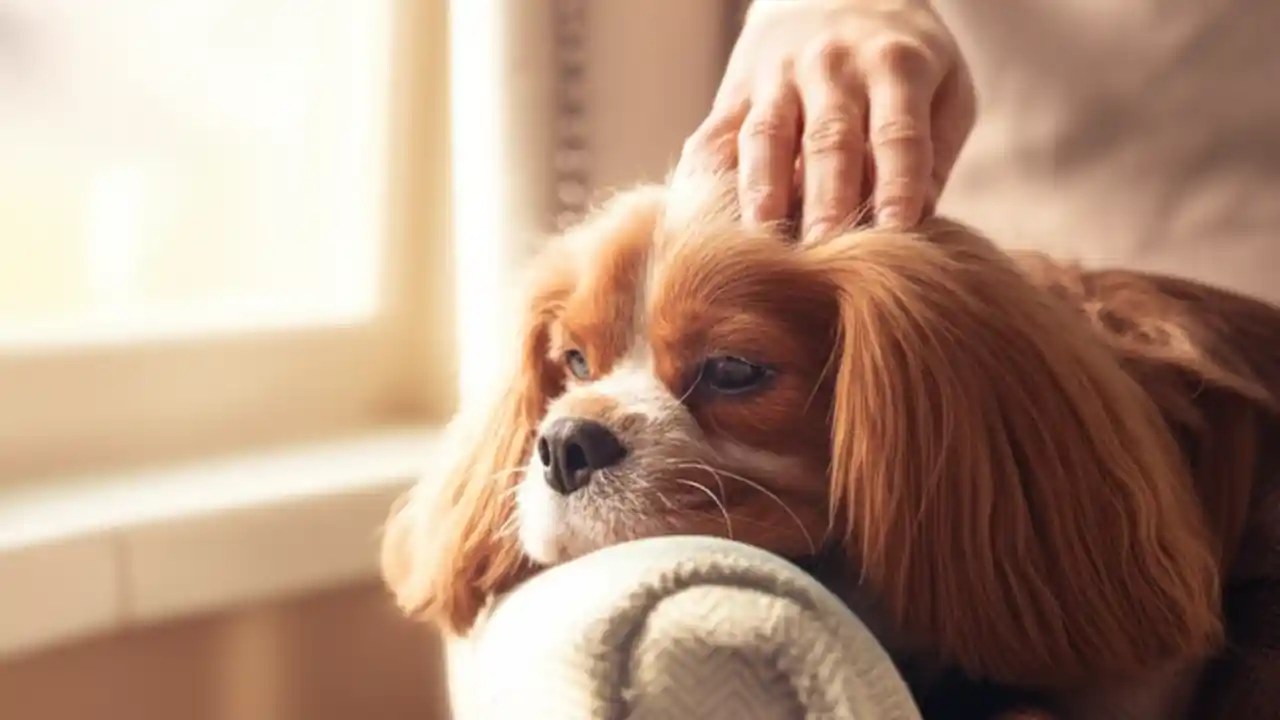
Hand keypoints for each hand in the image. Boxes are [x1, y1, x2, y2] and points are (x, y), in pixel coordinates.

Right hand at [677, 0, 974, 237]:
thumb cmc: (902, 58)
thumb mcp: (944, 86)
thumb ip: (935, 154)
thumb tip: (916, 224)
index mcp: (896, 65)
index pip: (898, 133)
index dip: (897, 185)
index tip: (896, 235)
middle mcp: (833, 66)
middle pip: (829, 139)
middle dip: (827, 199)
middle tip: (825, 253)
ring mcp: (777, 76)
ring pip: (767, 136)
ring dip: (762, 191)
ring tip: (762, 240)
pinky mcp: (736, 91)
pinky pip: (715, 135)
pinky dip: (707, 176)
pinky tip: (704, 215)